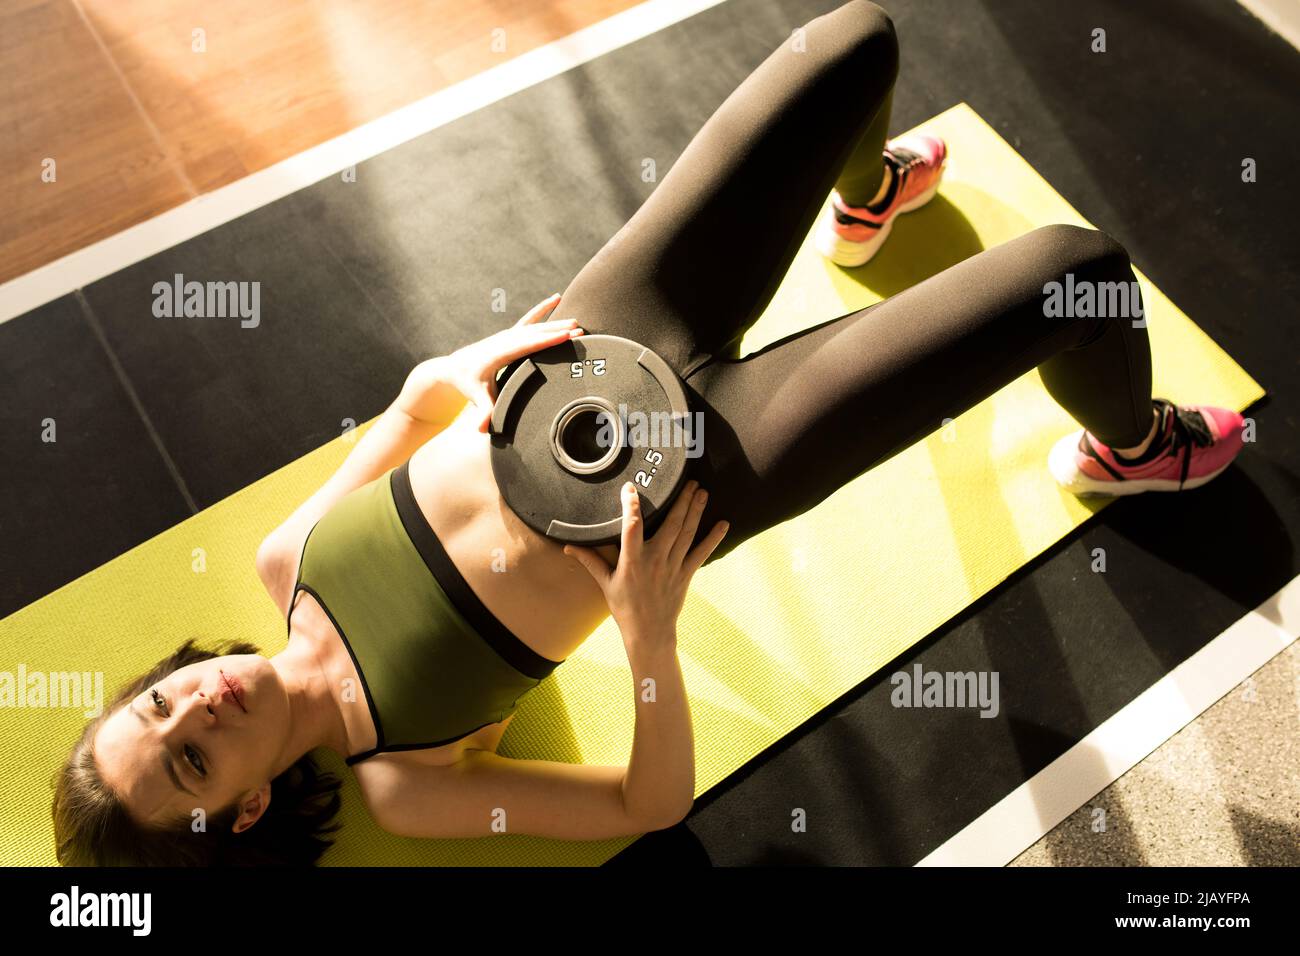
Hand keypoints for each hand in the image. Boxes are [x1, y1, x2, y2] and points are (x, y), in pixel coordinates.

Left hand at [443, 293, 583, 432]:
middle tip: (579, 331)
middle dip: (557, 332)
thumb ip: (482, 413)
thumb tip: (481, 430)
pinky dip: (543, 308)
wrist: (455, 367)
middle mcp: (504, 340)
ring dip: (555, 323)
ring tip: (577, 323)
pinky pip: (529, 319)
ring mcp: (508, 335)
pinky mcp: (511, 333)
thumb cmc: (468, 384)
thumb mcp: (476, 398)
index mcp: (498, 354)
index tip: (565, 336)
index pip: (526, 346)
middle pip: (535, 334)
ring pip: (535, 326)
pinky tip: (557, 297)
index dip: (547, 341)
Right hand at [563, 479, 728, 644]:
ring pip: (686, 534)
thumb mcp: (605, 584)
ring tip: (702, 491)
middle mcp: (655, 561)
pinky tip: (724, 524)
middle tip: (689, 480)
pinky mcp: (685, 574)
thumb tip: (567, 546)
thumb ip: (589, 561)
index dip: (631, 507)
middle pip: (670, 526)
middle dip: (680, 501)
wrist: (649, 633)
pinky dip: (713, 539)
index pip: (631, 528)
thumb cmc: (625, 608)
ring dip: (695, 511)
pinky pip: (701, 553)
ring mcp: (673, 567)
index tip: (631, 488)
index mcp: (632, 561)